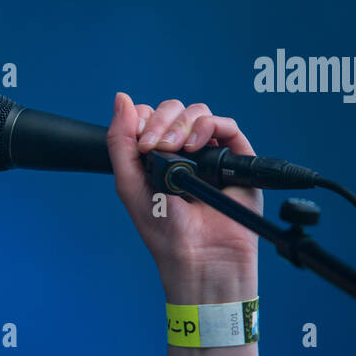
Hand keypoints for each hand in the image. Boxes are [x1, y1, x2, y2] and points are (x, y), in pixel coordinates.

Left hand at [105, 93, 260, 299]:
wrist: (197, 256)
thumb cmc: (163, 230)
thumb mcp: (128, 183)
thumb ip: (120, 142)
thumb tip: (121, 98)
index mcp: (156, 157)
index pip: (148, 116)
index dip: (142, 119)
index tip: (139, 142)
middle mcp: (183, 152)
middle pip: (173, 109)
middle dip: (160, 121)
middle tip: (154, 146)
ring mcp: (209, 154)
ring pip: (198, 113)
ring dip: (182, 124)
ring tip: (176, 149)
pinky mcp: (236, 161)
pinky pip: (227, 126)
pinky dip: (209, 126)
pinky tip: (195, 145)